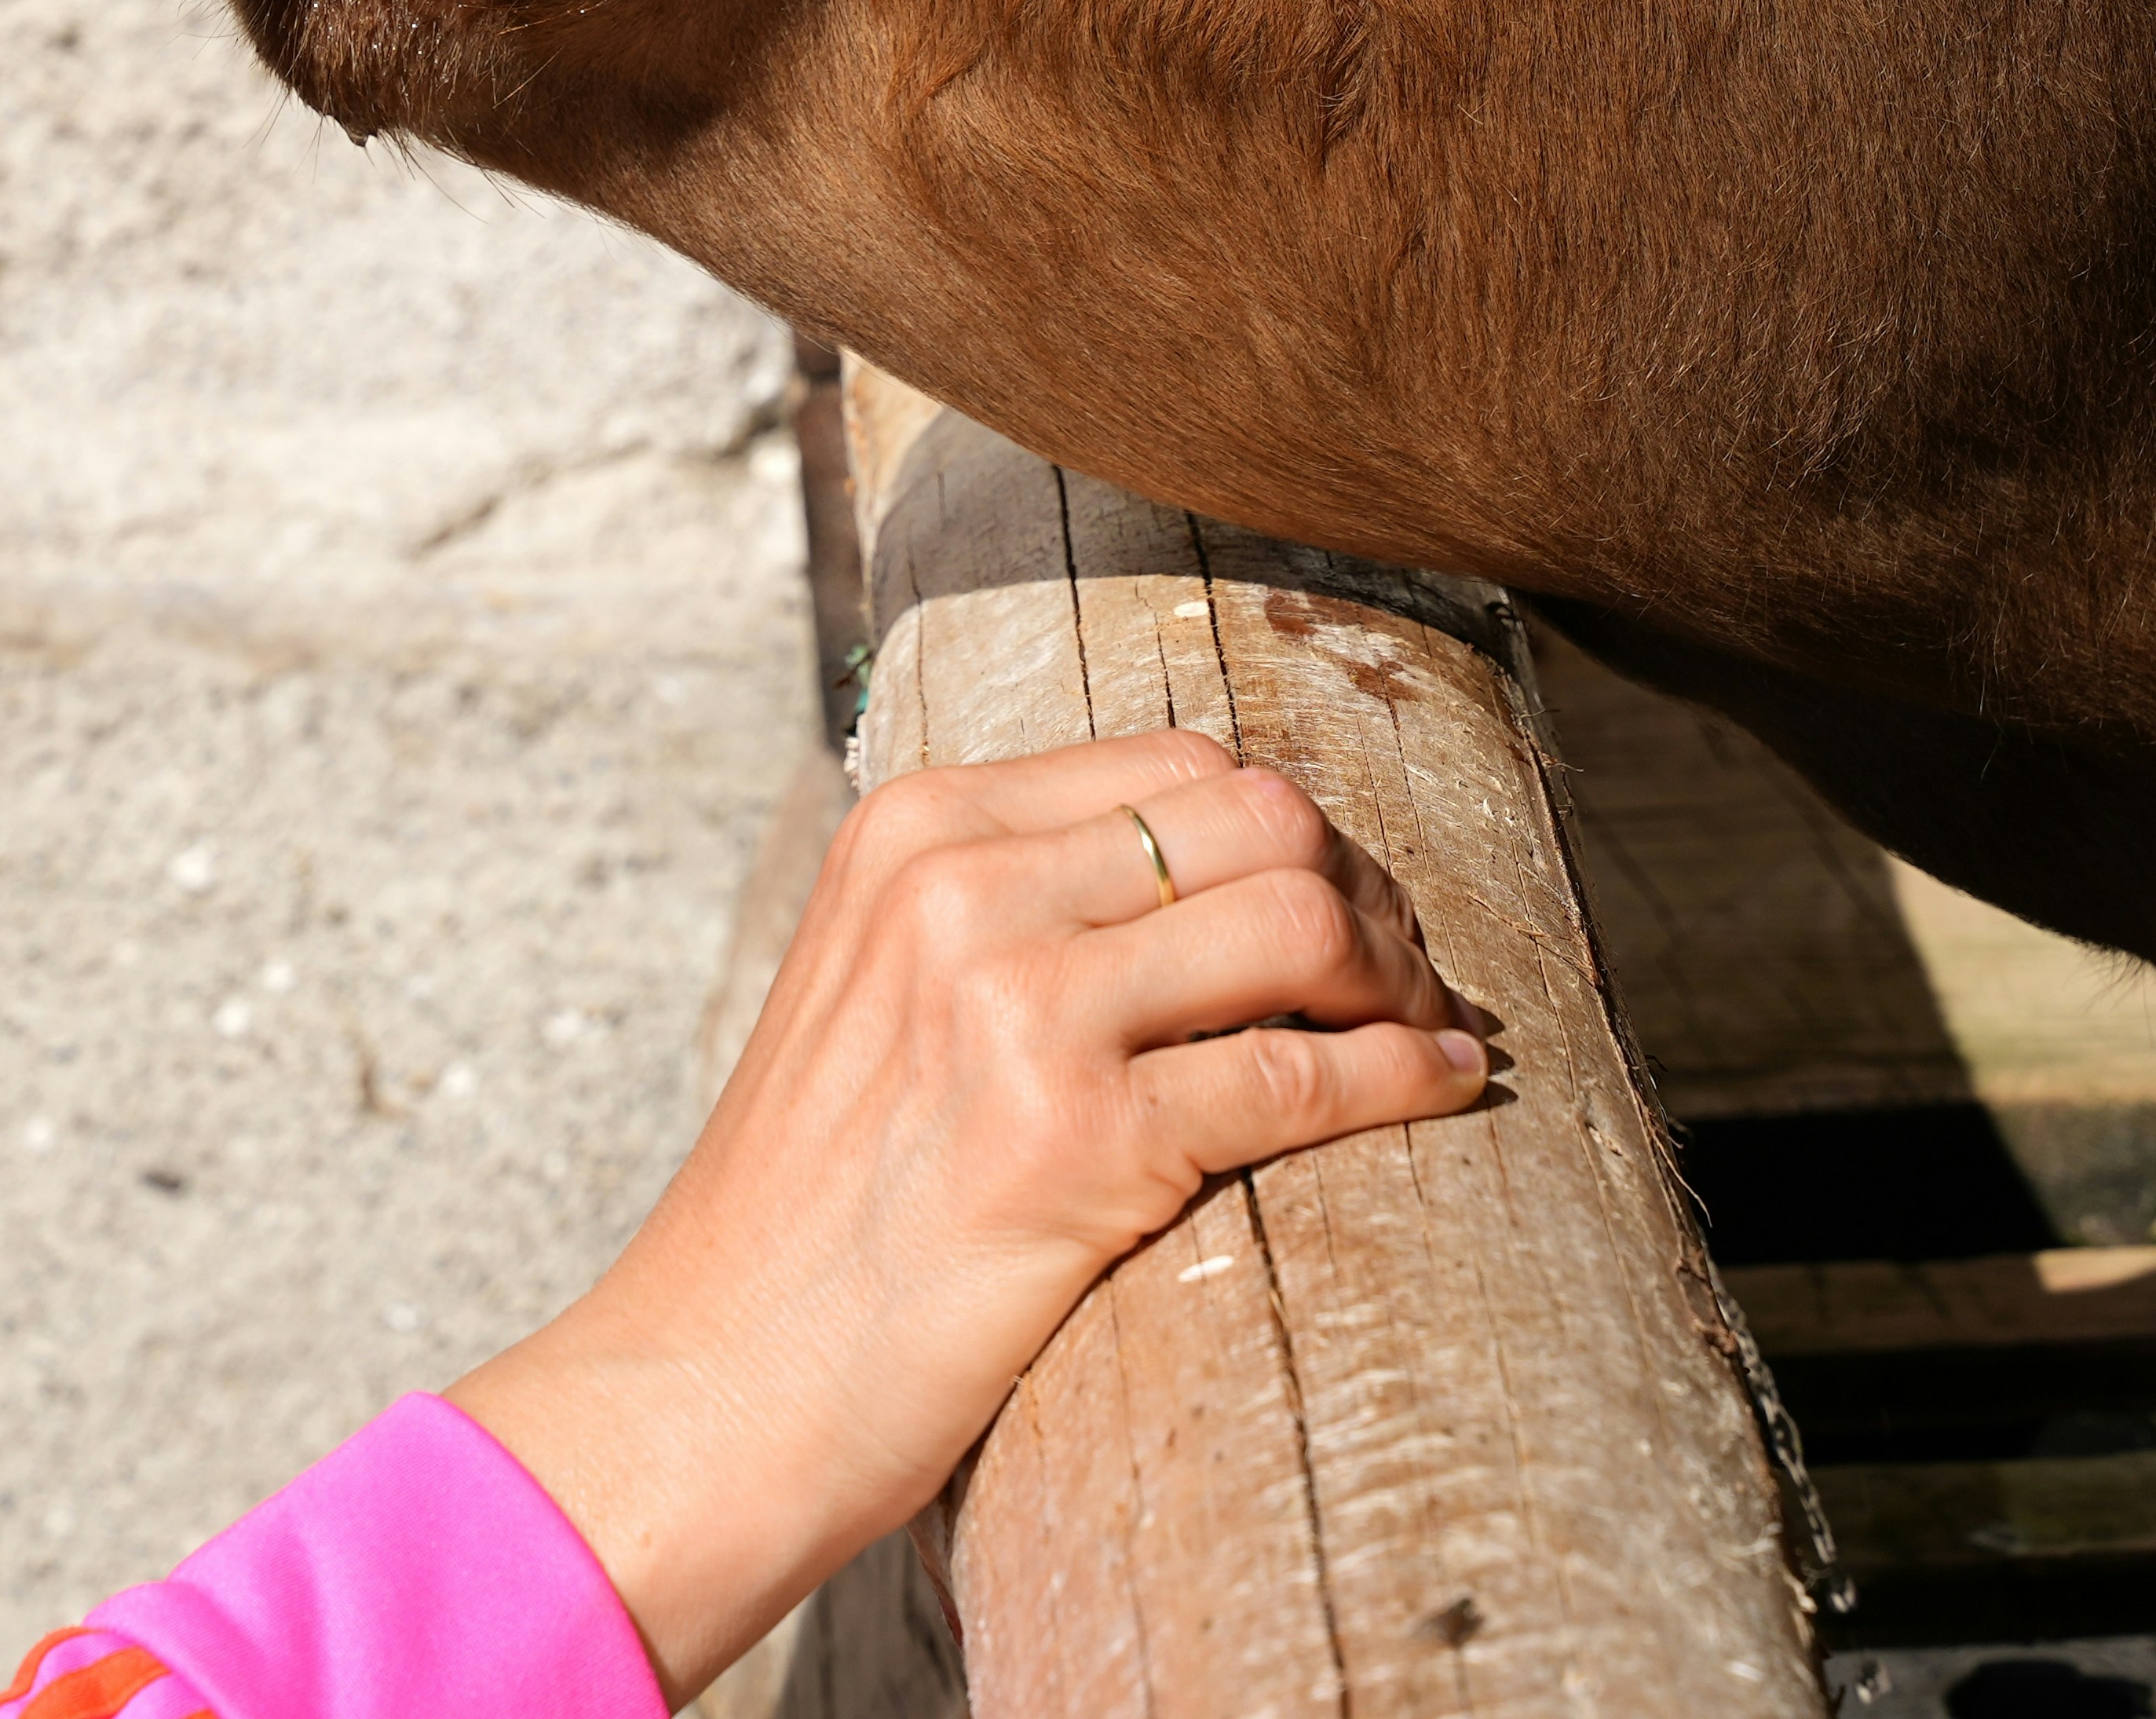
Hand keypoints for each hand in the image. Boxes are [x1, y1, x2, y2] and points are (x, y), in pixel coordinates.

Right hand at [445, 732, 1487, 1702]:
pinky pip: (1302, 1077)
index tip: (1345, 911)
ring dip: (1397, 979)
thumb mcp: (880, 990)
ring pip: (1297, 919)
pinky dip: (1402, 1079)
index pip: (1177, 764)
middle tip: (1406, 980)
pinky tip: (1444, 1093)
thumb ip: (1012, 908)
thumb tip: (1225, 870)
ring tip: (1425, 1037)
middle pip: (1258, 817)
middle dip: (1364, 894)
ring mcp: (1014, 1008)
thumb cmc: (815, 1215)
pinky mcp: (1073, 1143)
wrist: (711, 1391)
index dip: (1294, 833)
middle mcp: (960, 889)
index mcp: (916, 829)